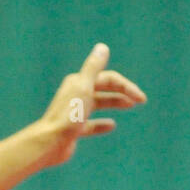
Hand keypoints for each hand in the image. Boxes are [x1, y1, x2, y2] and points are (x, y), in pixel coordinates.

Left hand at [34, 43, 145, 167]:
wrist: (49, 143)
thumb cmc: (67, 116)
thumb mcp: (83, 88)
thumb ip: (93, 68)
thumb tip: (102, 46)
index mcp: (78, 82)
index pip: (108, 79)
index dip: (126, 86)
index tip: (140, 99)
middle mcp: (75, 94)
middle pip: (103, 89)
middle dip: (122, 92)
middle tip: (140, 100)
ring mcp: (74, 112)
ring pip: (97, 104)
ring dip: (114, 103)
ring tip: (130, 106)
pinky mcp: (73, 128)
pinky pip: (90, 124)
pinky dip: (101, 124)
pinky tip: (111, 125)